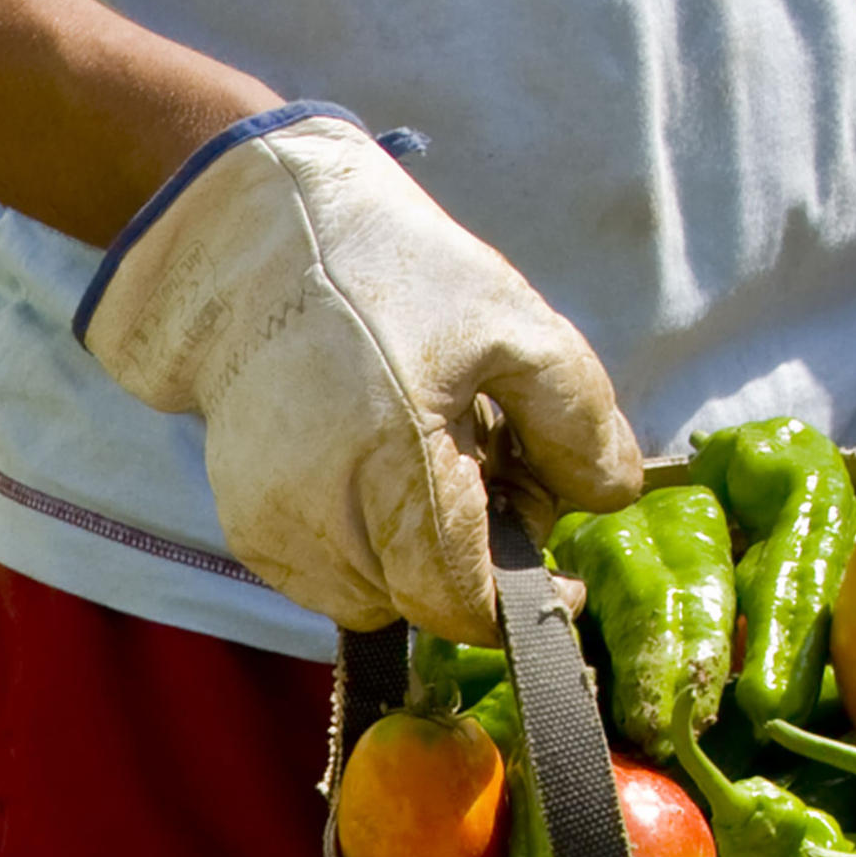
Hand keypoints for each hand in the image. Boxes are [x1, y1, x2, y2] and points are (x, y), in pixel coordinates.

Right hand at [81, 106, 642, 642]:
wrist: (258, 251)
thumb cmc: (393, 278)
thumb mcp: (511, 321)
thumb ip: (576, 417)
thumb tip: (608, 500)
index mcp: (392, 459)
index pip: (456, 601)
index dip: (518, 604)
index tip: (562, 579)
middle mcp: (320, 511)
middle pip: (422, 604)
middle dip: (470, 562)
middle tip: (486, 470)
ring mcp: (273, 528)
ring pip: (374, 599)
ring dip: (415, 557)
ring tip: (421, 460)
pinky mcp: (247, 531)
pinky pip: (330, 580)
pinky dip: (367, 546)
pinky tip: (372, 468)